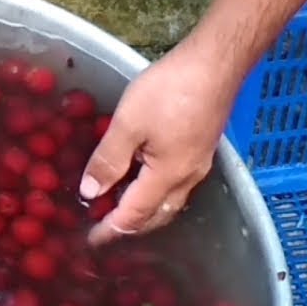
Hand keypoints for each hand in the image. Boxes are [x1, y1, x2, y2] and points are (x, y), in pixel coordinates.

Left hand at [80, 41, 237, 246]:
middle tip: (104, 226)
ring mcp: (199, 164)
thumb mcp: (129, 123)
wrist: (216, 63)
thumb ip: (108, 160)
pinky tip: (143, 178)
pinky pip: (177, 185)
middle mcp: (188, 178)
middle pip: (156, 216)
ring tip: (119, 205)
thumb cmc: (171, 90)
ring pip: (169, 202)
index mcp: (167, 177)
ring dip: (145, 211)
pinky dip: (155, 193)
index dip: (111, 229)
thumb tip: (90, 193)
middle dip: (131, 226)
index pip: (134, 215)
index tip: (92, 241)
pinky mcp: (202, 149)